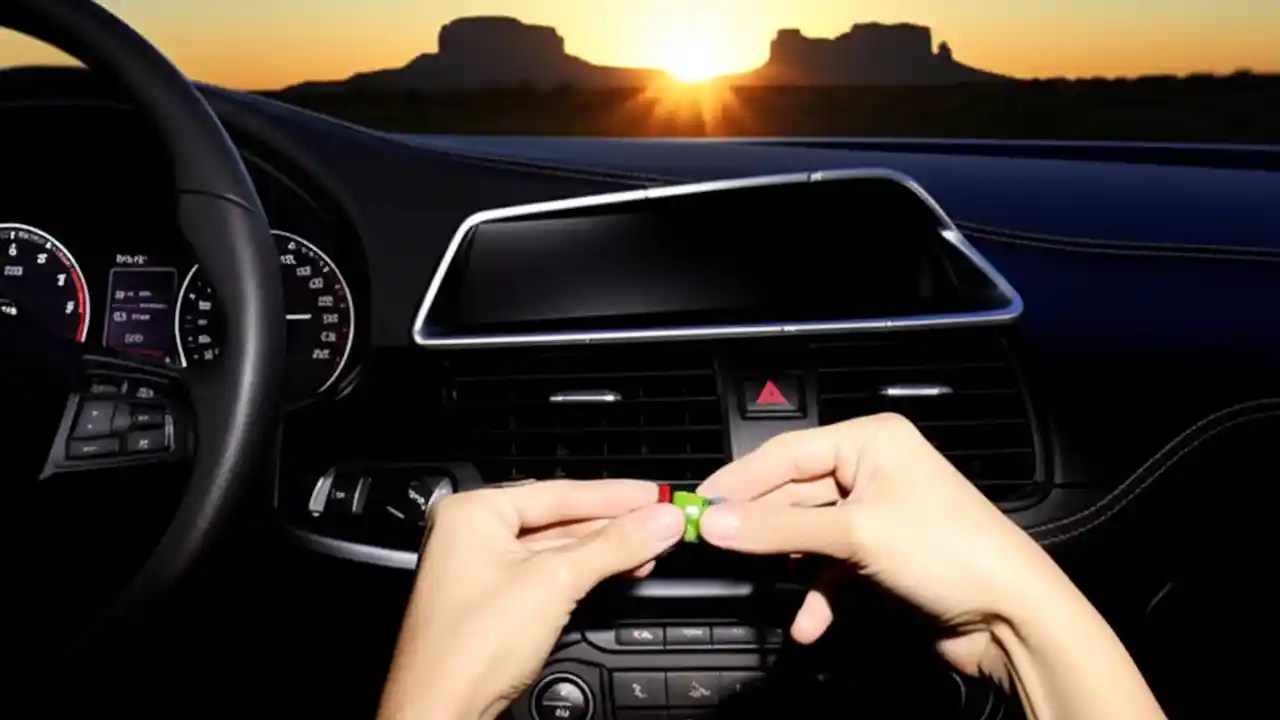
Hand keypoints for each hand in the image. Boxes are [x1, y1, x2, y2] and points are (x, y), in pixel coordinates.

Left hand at [378, 480, 685, 719]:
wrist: (441, 710)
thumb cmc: (470, 646)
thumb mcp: (555, 581)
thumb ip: (613, 546)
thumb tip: (658, 521)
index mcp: (475, 513)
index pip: (558, 492)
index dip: (614, 494)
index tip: (653, 494)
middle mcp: (473, 535)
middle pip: (559, 519)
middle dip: (614, 523)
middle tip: (659, 518)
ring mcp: (482, 571)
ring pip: (557, 549)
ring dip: (605, 550)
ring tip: (650, 545)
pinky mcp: (495, 603)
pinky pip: (548, 575)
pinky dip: (585, 572)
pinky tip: (618, 569)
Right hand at [697, 413, 1048, 674]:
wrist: (1013, 615)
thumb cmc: (950, 552)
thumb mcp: (855, 534)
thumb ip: (778, 527)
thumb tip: (717, 522)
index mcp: (871, 441)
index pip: (787, 452)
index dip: (739, 479)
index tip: (699, 504)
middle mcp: (873, 470)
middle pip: (794, 491)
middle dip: (759, 522)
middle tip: (713, 541)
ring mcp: (878, 515)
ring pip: (809, 531)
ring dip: (787, 560)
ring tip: (755, 576)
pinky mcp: (882, 556)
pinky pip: (832, 566)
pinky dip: (818, 593)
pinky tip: (808, 622)